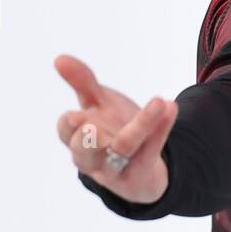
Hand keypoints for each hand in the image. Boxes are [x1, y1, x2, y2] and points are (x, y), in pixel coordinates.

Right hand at [55, 54, 178, 205]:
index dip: (69, 125)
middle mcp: (92, 158)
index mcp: (76, 140)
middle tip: (93, 127)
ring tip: (157, 103)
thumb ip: (82, 83)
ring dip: (141, 125)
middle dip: (88, 141)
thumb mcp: (97, 105)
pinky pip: (151, 150)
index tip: (77, 115)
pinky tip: (171, 106)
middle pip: (85, 151)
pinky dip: (162, 128)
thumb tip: (60, 58)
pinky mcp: (141, 172)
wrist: (141, 168)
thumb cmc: (111, 130)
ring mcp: (116, 168)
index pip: (66, 131)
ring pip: (124, 149)